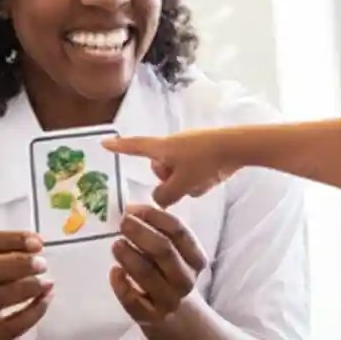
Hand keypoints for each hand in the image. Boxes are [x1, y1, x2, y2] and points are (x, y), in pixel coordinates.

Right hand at [0, 230, 53, 338]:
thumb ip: (8, 253)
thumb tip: (34, 244)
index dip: (8, 239)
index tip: (37, 242)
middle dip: (16, 262)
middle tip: (42, 264)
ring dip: (24, 286)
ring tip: (45, 282)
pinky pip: (8, 326)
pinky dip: (31, 312)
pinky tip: (46, 299)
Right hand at [103, 131, 238, 206]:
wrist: (237, 147)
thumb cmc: (205, 161)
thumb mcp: (181, 184)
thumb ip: (164, 195)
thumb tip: (158, 199)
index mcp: (162, 148)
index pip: (135, 147)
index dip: (119, 147)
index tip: (104, 143)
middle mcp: (171, 146)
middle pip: (159, 169)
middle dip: (168, 180)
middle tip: (184, 182)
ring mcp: (187, 149)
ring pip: (176, 173)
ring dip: (185, 182)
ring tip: (201, 180)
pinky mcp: (201, 153)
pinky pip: (190, 172)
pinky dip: (197, 179)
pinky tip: (210, 179)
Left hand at [109, 205, 208, 326]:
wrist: (175, 315)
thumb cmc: (170, 273)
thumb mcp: (176, 254)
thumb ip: (161, 232)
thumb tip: (133, 209)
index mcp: (196, 259)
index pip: (179, 231)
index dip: (155, 216)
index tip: (135, 208)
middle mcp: (185, 280)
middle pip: (164, 250)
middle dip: (141, 232)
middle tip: (123, 222)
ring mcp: (168, 300)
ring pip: (147, 274)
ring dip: (129, 255)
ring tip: (116, 243)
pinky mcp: (149, 316)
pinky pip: (132, 300)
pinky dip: (121, 284)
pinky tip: (114, 271)